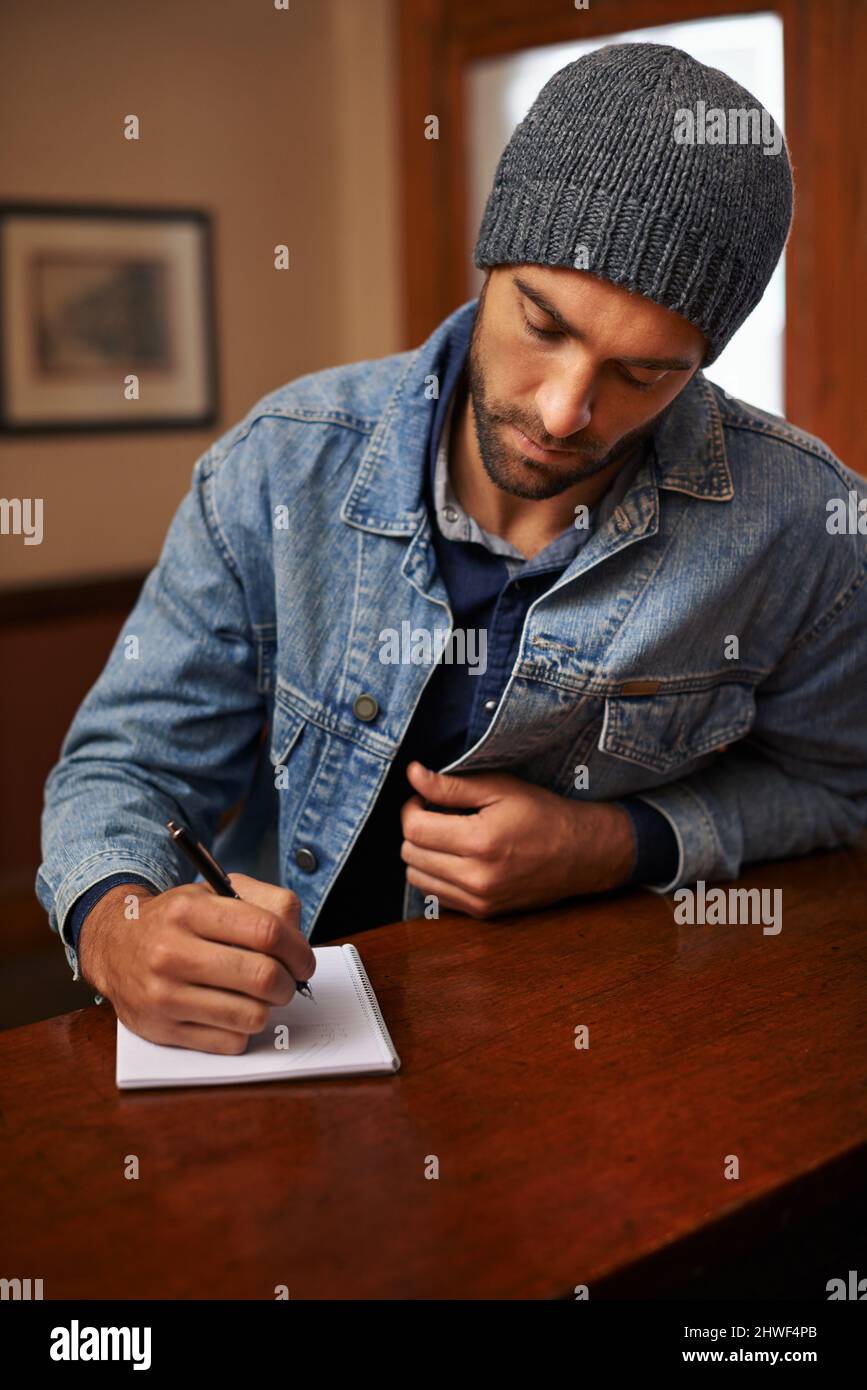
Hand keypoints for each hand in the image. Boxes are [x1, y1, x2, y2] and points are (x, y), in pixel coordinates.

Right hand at [78, 874, 315, 1053]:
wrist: (114, 946)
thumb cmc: (175, 921)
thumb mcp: (213, 892)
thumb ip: (264, 902)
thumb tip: (299, 939)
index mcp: (189, 911)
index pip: (266, 932)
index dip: (298, 950)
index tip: (303, 961)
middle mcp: (171, 952)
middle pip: (263, 977)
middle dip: (288, 983)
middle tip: (285, 981)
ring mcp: (164, 995)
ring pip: (251, 1016)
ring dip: (267, 1009)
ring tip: (257, 996)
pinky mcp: (162, 1031)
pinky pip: (230, 1042)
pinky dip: (242, 1030)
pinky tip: (231, 1012)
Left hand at [400, 762, 635, 917]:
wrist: (582, 854)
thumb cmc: (544, 814)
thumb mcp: (500, 788)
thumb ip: (451, 785)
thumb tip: (412, 774)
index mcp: (480, 842)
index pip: (413, 830)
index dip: (411, 808)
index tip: (424, 799)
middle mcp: (476, 877)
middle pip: (410, 855)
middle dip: (416, 830)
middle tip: (437, 815)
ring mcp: (479, 900)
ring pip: (417, 880)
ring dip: (422, 855)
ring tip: (446, 837)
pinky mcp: (483, 912)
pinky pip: (437, 896)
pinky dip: (437, 876)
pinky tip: (457, 858)